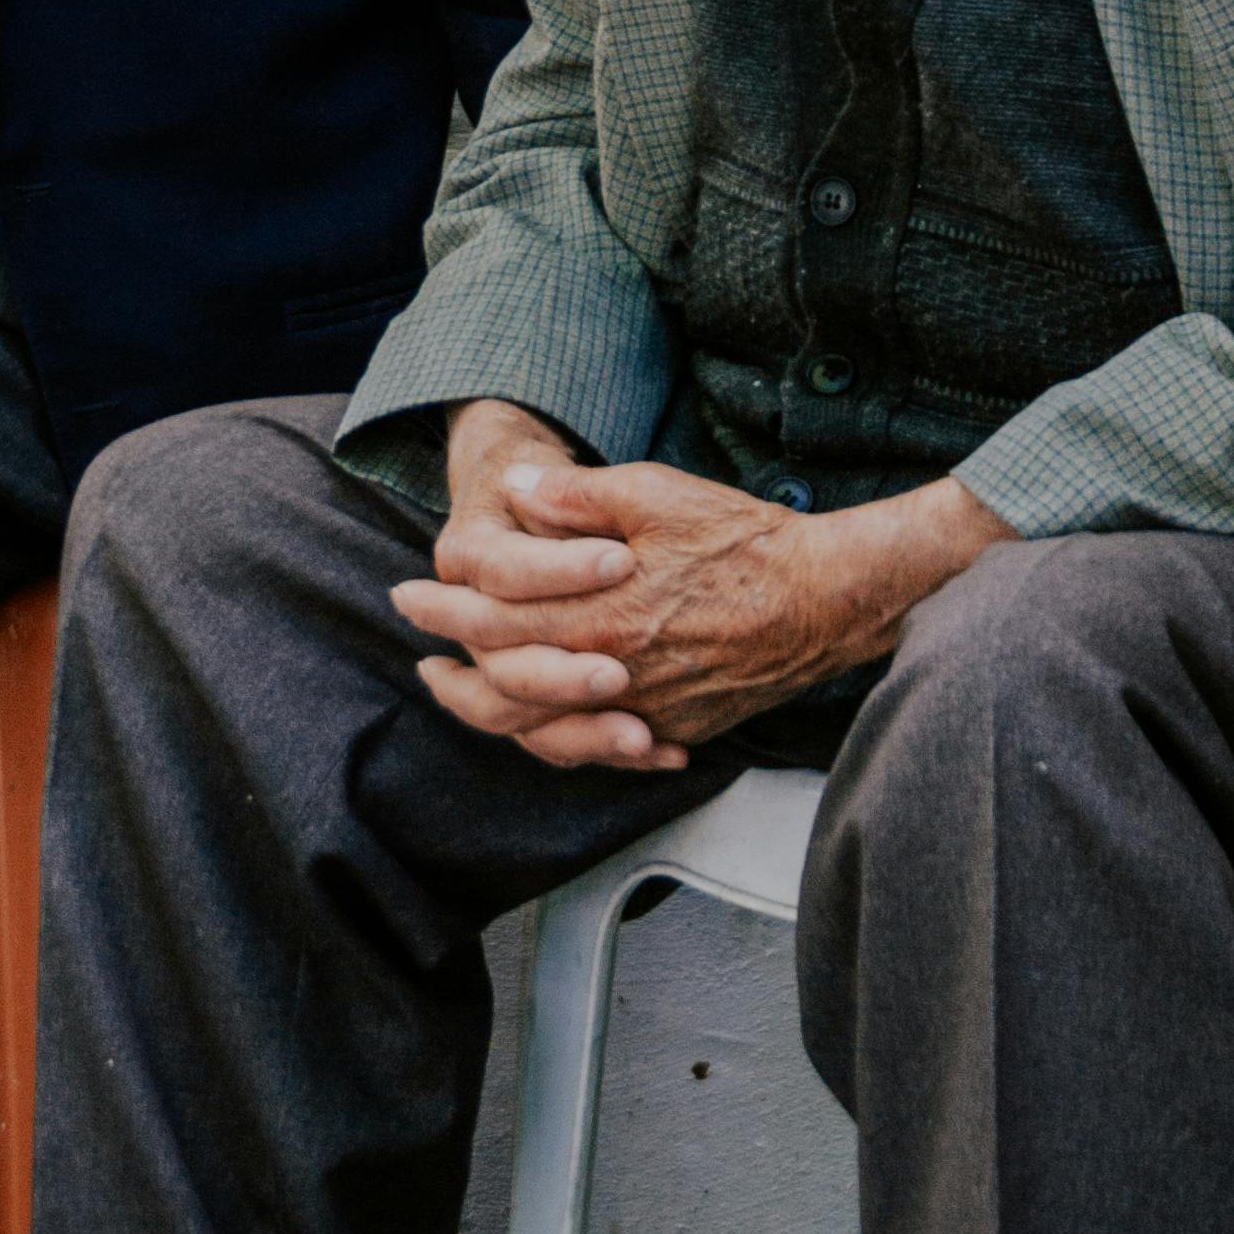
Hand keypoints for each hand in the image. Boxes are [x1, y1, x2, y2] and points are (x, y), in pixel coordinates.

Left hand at [394, 423, 1013, 767]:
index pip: (494, 618)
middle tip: (418, 655)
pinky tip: (538, 723)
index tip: (408, 596)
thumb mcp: (656, 494)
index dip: (443, 608)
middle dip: (451, 669)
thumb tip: (516, 487)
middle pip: (505, 685)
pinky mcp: (674, 728)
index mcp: (600, 611)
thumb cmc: (743, 540)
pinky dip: (558, 737)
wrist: (824, 601)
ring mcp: (645, 708)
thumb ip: (578, 497)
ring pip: (544, 728)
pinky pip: (599, 745)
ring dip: (491, 712)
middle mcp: (614, 671)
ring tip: (458, 695)